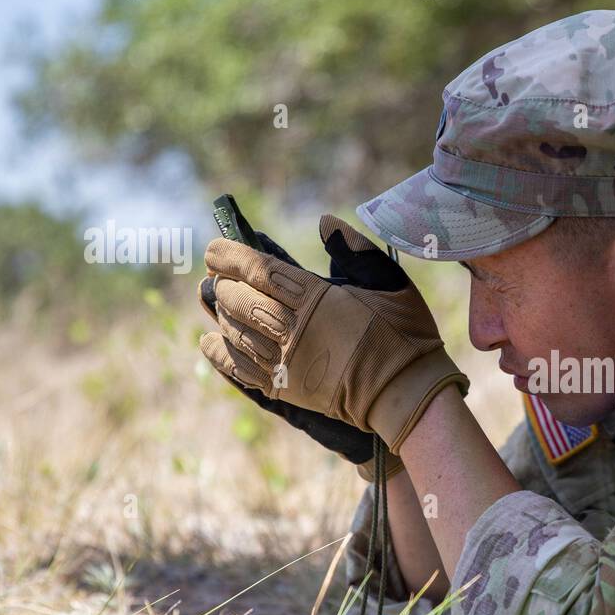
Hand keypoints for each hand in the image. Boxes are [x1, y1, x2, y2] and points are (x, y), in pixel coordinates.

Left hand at [199, 216, 467, 450]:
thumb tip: (324, 221)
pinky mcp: (285, 388)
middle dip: (224, 285)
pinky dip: (220, 353)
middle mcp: (294, 330)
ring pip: (237, 332)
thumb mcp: (390, 281)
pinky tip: (209, 340)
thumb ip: (355, 248)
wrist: (405, 393)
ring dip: (222, 314)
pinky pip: (240, 368)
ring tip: (220, 302)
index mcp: (317, 299)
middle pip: (241, 301)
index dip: (231, 257)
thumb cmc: (403, 333)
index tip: (213, 249)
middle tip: (219, 277)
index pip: (261, 271)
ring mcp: (286, 362)